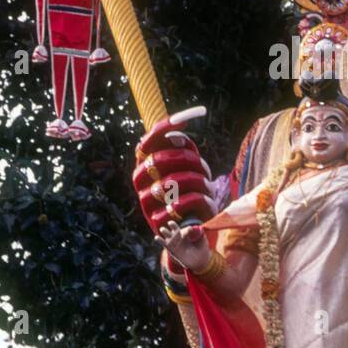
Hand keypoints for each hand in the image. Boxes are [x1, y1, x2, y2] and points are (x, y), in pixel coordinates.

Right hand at [133, 107, 214, 237]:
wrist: (188, 228)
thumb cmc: (188, 191)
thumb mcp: (186, 168)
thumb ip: (181, 149)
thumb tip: (179, 135)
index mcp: (143, 165)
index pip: (147, 143)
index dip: (163, 129)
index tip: (184, 119)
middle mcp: (139, 182)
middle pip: (160, 160)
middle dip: (189, 161)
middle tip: (203, 169)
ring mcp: (145, 202)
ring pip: (173, 181)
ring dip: (198, 182)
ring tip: (207, 187)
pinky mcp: (157, 222)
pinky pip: (181, 203)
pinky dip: (200, 200)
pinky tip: (206, 202)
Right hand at [164, 224, 209, 273]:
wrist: (200, 262)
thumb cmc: (202, 250)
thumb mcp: (203, 241)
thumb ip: (201, 234)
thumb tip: (199, 227)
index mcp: (187, 234)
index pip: (185, 228)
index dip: (186, 228)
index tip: (190, 229)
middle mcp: (180, 238)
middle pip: (174, 229)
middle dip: (172, 225)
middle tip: (170, 223)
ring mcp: (176, 244)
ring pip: (168, 235)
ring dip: (165, 231)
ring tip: (162, 229)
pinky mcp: (172, 250)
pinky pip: (165, 244)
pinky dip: (160, 240)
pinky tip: (157, 237)